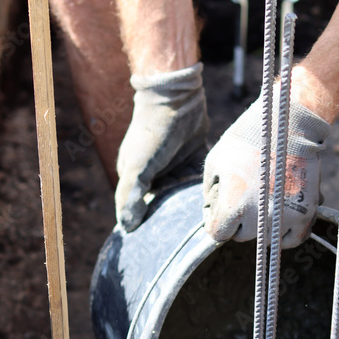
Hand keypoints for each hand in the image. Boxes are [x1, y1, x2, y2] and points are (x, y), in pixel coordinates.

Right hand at [116, 63, 208, 230]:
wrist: (177, 98)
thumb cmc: (152, 133)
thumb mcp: (138, 167)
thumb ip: (132, 197)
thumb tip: (126, 227)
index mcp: (134, 178)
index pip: (139, 208)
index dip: (148, 224)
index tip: (160, 240)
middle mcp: (153, 174)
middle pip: (164, 202)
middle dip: (173, 213)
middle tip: (185, 229)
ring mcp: (172, 166)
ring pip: (182, 191)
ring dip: (189, 201)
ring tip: (202, 217)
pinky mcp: (191, 157)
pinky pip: (197, 178)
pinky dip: (203, 187)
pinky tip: (212, 199)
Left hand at [202, 85, 330, 247]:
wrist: (287, 123)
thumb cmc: (248, 138)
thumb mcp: (216, 160)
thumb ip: (210, 192)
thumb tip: (212, 211)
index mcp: (233, 204)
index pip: (217, 233)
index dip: (216, 220)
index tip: (221, 207)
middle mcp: (259, 217)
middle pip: (242, 235)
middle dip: (239, 220)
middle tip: (246, 196)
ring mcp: (283, 217)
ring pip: (265, 238)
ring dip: (262, 225)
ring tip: (264, 198)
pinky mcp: (305, 215)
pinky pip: (291, 240)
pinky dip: (284, 233)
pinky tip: (280, 217)